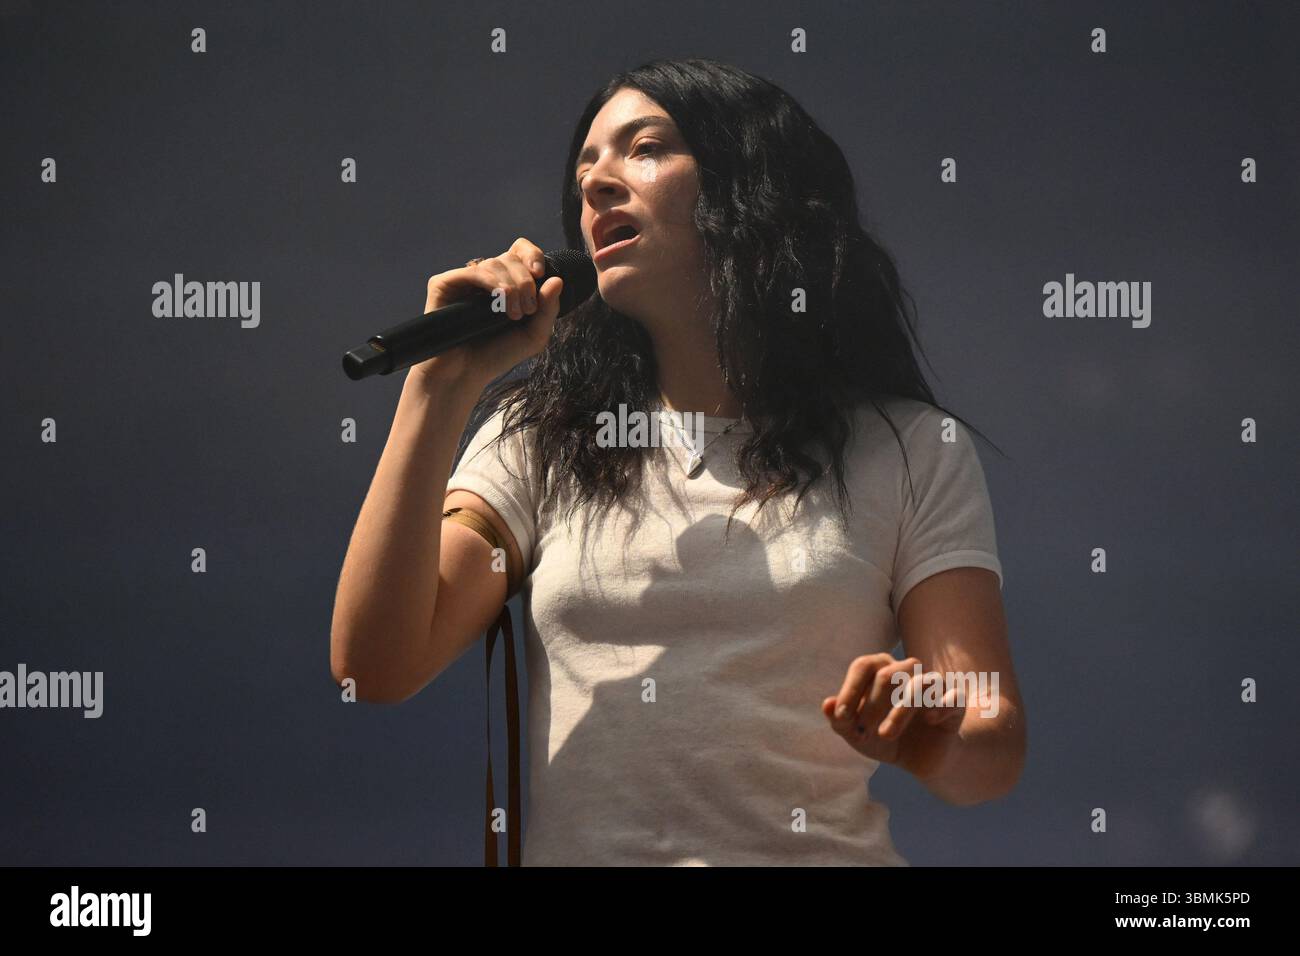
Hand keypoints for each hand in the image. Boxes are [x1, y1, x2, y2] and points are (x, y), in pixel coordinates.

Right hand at [410, 236, 563, 388]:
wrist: (465, 375)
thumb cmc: (497, 355)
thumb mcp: (533, 335)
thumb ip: (548, 309)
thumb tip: (557, 279)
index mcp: (506, 282)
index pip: (520, 251)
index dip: (533, 256)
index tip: (540, 274)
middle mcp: (484, 277)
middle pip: (511, 257)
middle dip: (525, 281)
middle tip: (526, 310)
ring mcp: (464, 279)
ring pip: (494, 263)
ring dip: (511, 286)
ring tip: (513, 315)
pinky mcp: (444, 284)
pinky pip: (472, 271)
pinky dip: (491, 282)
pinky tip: (499, 301)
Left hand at [821, 653, 965, 780]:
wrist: (920, 759)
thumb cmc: (884, 736)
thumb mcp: (858, 734)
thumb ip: (841, 720)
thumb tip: (826, 704)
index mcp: (880, 669)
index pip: (863, 665)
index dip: (850, 690)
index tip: (842, 716)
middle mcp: (906, 670)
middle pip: (887, 674)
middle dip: (872, 706)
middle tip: (864, 732)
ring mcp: (932, 684)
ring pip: (919, 684)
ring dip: (899, 711)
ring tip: (886, 734)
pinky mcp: (954, 702)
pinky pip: (951, 695)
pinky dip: (940, 706)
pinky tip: (929, 720)